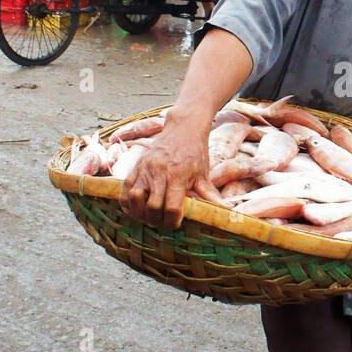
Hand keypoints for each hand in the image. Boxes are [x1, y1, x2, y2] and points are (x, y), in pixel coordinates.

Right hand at [118, 110, 225, 229]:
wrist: (183, 127)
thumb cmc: (195, 152)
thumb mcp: (204, 174)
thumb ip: (210, 196)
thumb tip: (227, 213)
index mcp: (178, 175)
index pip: (171, 208)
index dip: (172, 222)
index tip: (175, 223)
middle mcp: (159, 172)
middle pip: (152, 207)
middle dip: (157, 220)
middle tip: (163, 222)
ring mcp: (145, 169)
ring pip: (135, 198)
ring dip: (140, 213)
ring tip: (149, 216)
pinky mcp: (136, 166)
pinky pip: (124, 189)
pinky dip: (127, 202)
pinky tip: (135, 208)